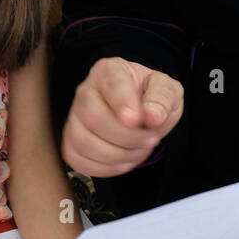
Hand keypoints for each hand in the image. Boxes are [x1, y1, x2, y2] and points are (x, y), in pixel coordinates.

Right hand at [61, 58, 183, 176]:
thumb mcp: (168, 89)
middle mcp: (86, 91)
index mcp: (109, 71)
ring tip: (138, 151)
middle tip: (150, 140)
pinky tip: (123, 162)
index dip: (124, 104)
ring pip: (82, 141)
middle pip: (93, 117)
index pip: (111, 85)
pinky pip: (77, 160)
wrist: (142, 112)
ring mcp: (75, 117)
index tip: (139, 120)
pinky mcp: (71, 141)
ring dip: (116, 156)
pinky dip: (104, 168)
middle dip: (126, 137)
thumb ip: (162, 98)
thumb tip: (152, 116)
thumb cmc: (150, 96)